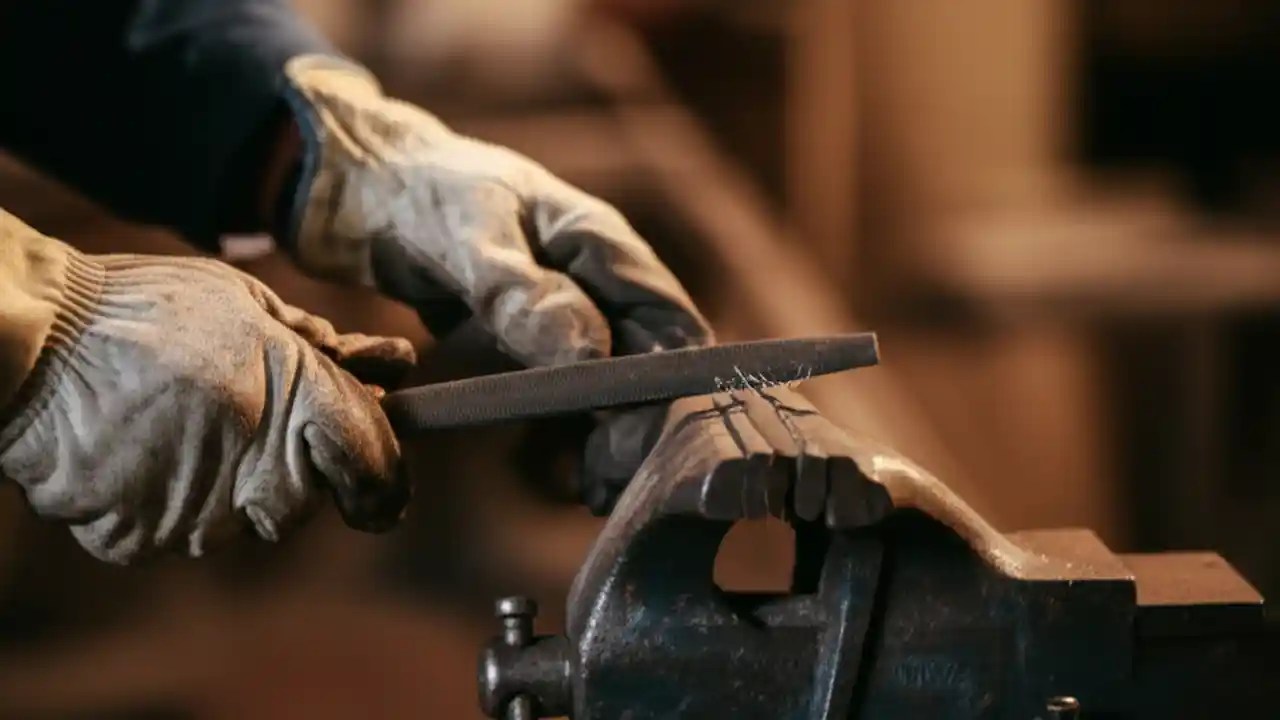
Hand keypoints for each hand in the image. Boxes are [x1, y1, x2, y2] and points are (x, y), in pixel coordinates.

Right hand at [0, 247, 414, 563]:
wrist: (35, 342)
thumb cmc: (145, 307)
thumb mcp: (246, 302)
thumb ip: (320, 347)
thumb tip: (390, 365)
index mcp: (296, 399)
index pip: (372, 461)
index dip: (385, 481)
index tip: (384, 498)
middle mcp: (258, 466)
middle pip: (304, 502)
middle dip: (290, 474)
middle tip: (243, 429)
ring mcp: (198, 512)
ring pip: (239, 522)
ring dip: (224, 488)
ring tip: (175, 428)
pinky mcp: (143, 540)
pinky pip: (176, 532)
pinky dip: (165, 502)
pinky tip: (139, 453)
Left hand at [279, 55, 713, 500]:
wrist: (363, 188)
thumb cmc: (417, 193)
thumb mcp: (467, 238)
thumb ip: (524, 294)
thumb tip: (591, 353)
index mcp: (601, 242)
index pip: (671, 322)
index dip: (671, 384)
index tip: (634, 438)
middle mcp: (601, 281)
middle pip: (651, 364)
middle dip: (640, 423)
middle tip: (603, 478)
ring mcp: (572, 313)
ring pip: (616, 386)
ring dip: (611, 436)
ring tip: (589, 487)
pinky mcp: (540, 342)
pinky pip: (573, 394)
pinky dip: (575, 432)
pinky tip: (564, 471)